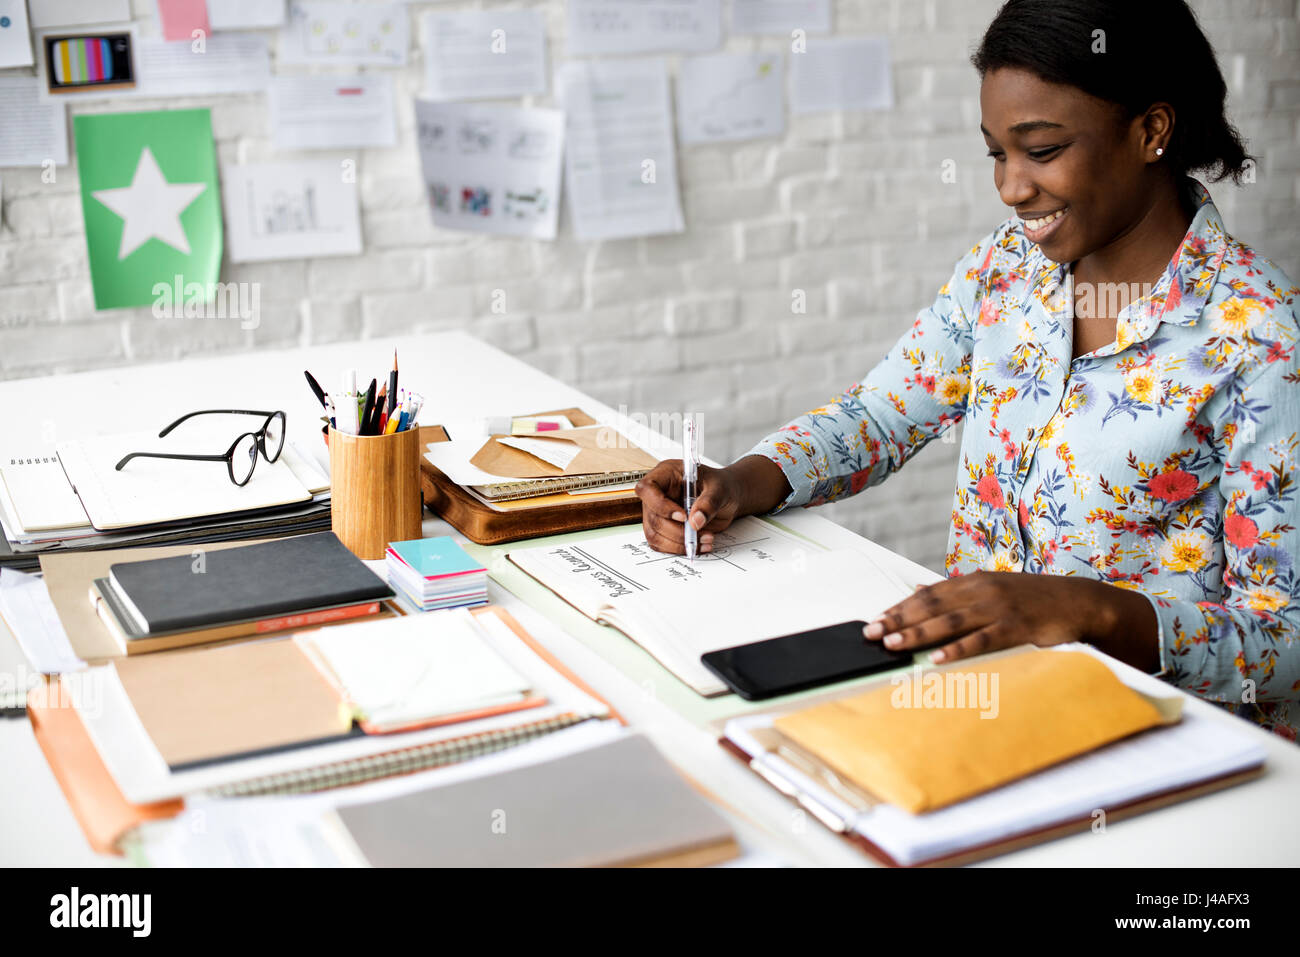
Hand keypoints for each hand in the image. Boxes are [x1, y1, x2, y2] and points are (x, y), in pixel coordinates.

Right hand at [635, 459, 744, 554]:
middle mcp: (658, 493)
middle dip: (677, 531)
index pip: (648, 488)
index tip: (683, 516)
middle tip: (700, 533)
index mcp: (666, 474)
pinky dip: (679, 549)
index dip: (661, 505)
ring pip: (655, 534)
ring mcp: (658, 512)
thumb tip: (696, 521)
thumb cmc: (721, 485)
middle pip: (653, 516)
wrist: (727, 497)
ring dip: (678, 543)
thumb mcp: (720, 488)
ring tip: (703, 540)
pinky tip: (698, 545)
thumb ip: (709, 503)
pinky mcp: (664, 528)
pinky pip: (662, 544)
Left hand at [863, 570, 1159, 670]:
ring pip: (950, 622)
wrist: (1080, 601)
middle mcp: (982, 591)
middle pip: (932, 606)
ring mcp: (999, 608)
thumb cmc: (1033, 599)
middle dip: (899, 620)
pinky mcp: (1016, 627)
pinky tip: (939, 659)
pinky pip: (982, 640)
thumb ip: (957, 594)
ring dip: (919, 633)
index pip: (928, 594)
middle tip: (871, 633)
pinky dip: (959, 650)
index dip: (900, 607)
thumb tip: (919, 592)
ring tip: (893, 644)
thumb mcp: (992, 590)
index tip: (876, 619)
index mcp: (974, 582)